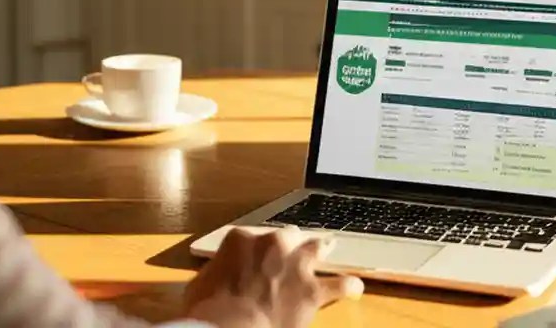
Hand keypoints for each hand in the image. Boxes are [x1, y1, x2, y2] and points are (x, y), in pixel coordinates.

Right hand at [183, 227, 364, 327]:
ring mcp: (296, 265)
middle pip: (287, 237)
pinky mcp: (313, 290)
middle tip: (295, 246)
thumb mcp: (199, 286)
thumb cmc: (207, 310)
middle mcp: (272, 244)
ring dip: (322, 250)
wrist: (232, 327)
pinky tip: (355, 287)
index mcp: (240, 240)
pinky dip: (348, 286)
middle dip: (291, 242)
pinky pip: (339, 285)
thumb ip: (215, 275)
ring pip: (316, 250)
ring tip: (330, 246)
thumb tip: (217, 281)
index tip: (253, 258)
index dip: (253, 250)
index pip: (248, 238)